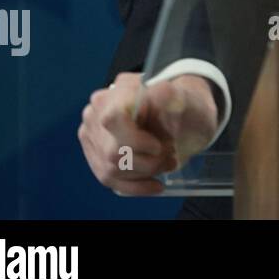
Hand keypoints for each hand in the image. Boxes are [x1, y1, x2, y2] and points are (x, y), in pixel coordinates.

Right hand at [78, 72, 218, 196]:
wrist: (180, 111)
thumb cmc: (183, 103)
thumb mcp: (186, 97)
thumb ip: (174, 95)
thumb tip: (162, 91)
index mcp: (118, 91)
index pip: (113, 119)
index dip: (135, 140)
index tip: (157, 147)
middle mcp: (97, 111)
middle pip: (113, 151)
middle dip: (147, 161)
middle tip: (171, 158)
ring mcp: (93, 134)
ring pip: (111, 169)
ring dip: (144, 173)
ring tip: (167, 164)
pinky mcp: (95, 154)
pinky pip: (109, 179)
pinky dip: (135, 186)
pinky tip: (155, 185)